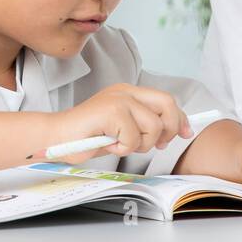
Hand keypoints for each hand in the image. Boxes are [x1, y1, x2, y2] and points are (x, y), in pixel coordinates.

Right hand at [42, 83, 189, 162]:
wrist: (56, 138)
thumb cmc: (87, 137)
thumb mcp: (123, 131)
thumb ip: (145, 127)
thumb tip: (175, 132)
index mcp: (129, 93)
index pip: (167, 101)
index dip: (180, 119)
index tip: (185, 134)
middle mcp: (126, 92)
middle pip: (168, 105)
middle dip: (167, 130)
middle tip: (153, 145)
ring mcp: (118, 99)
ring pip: (153, 126)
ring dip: (139, 145)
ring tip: (118, 144)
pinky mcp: (111, 111)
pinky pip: (134, 138)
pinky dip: (122, 149)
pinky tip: (107, 144)